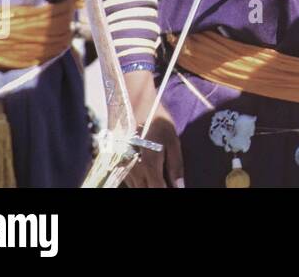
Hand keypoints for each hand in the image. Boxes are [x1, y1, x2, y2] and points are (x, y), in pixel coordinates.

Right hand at [123, 70, 183, 187]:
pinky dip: (140, 182)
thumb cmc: (156, 121)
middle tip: (169, 183)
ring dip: (148, 186)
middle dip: (158, 188)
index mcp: (149, 165)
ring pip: (137, 188)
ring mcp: (123, 168)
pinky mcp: (118, 164)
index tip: (176, 189)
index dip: (168, 191)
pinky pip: (129, 181)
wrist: (132, 106)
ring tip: (160, 179)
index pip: (159, 189)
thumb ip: (176, 165)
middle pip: (146, 190)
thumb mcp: (172, 141)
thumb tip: (180, 186)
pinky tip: (148, 176)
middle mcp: (133, 170)